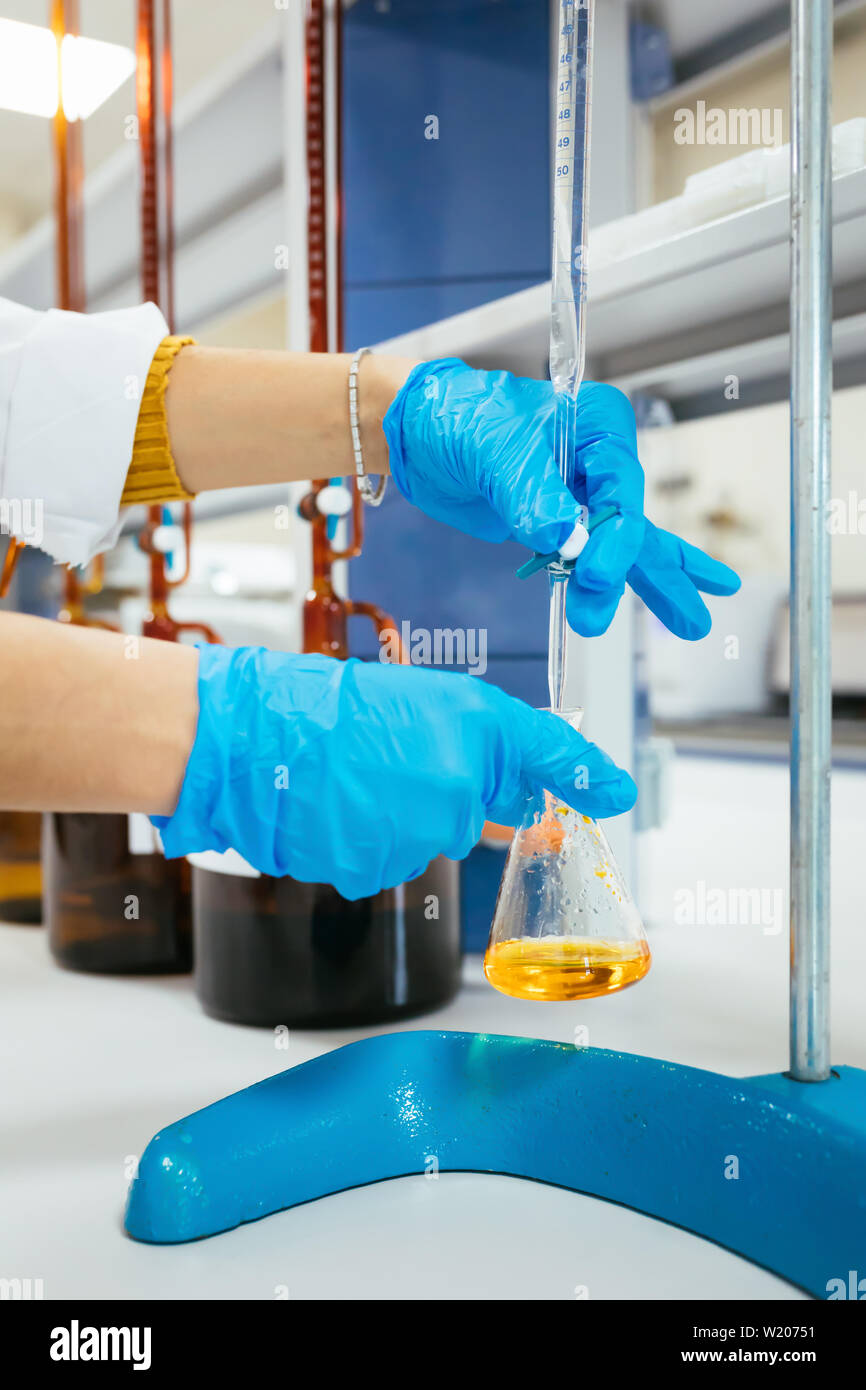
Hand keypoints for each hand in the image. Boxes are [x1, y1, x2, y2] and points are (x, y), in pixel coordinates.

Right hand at [153, 645, 636, 899]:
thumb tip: (530, 805)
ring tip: (351, 780)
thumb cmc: (328, 708)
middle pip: (472, 813)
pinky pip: (388, 860)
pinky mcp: (377, 868)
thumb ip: (485, 751)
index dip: (588, 774)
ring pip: (427, 840)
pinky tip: (338, 807)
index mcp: (473, 729)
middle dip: (439, 794)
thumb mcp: (420, 702)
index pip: (548, 751)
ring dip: (399, 818)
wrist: (252, 739)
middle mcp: (458, 788)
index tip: (617, 791)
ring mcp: (417, 835)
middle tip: (385, 759)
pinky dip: (367, 841)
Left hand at [384, 358, 739, 638]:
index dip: (617, 539)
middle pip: (636, 523)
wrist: (421, 433)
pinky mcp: (558, 524)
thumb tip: (563, 539)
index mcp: (598, 426)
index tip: (595, 575)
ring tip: (689, 624)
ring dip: (637, 588)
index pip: (622, 490)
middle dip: (655, 573)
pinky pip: (591, 559)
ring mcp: (582, 495)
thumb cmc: (461, 417)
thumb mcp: (496, 447)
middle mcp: (600, 461)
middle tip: (690, 622)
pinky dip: (609, 584)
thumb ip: (531, 493)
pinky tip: (653, 604)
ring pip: (624, 547)